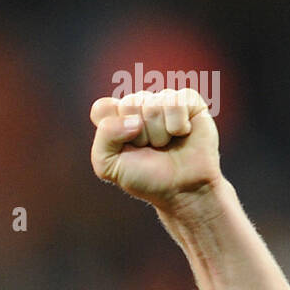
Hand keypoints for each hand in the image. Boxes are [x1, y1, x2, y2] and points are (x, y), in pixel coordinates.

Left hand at [89, 88, 220, 209]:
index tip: (124, 148)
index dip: (111, 129)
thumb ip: (104, 137)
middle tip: (149, 149)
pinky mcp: (187, 100)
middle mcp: (139, 105)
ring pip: (153, 105)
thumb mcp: (109, 166)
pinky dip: (178, 126)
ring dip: (159, 134)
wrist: (181, 190)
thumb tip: (135, 120)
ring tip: (166, 144)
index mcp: (116, 119)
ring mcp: (163, 100)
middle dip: (138, 135)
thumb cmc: (145, 178)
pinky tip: (182, 134)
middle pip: (129, 104)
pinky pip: (176, 103)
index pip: (101, 108)